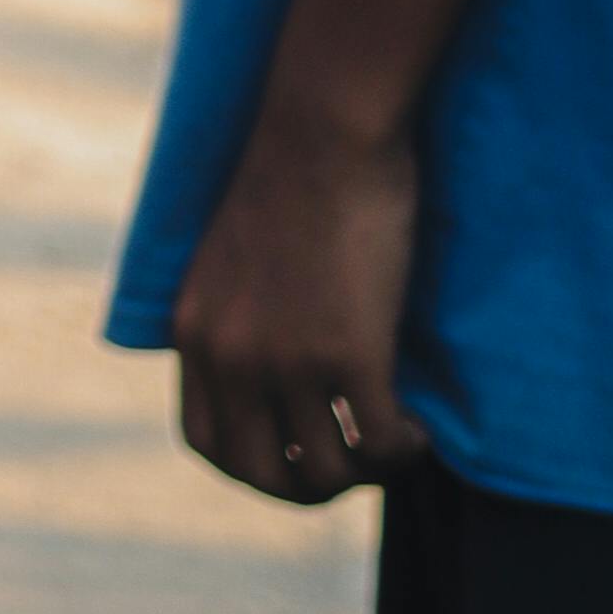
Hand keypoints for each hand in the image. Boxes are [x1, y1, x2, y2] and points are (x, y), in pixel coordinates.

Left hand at [171, 100, 425, 503]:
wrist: (324, 125)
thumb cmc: (293, 174)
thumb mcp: (232, 255)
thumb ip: (238, 314)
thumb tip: (271, 367)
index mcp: (194, 329)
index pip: (206, 442)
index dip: (255, 467)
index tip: (297, 454)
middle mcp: (229, 354)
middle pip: (259, 475)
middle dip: (309, 487)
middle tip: (354, 463)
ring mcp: (285, 358)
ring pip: (323, 473)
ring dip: (364, 471)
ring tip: (392, 438)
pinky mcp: (347, 353)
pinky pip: (378, 444)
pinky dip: (403, 450)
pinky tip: (418, 425)